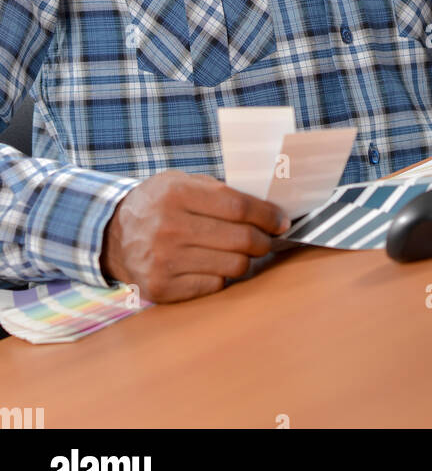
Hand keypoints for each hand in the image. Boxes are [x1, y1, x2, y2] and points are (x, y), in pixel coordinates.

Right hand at [100, 171, 287, 303]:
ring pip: (233, 265)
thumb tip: (266, 208)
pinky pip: (214, 285)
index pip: (238, 207)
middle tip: (266, 238)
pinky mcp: (161, 288)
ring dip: (246, 259)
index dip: (267, 215)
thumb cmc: (157, 204)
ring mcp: (163, 261)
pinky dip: (222, 275)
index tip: (281, 221)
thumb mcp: (180, 182)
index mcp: (176, 194)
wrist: (111, 235)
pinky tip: (216, 265)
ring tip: (242, 251)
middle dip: (263, 240)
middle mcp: (168, 228)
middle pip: (240, 239)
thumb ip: (218, 191)